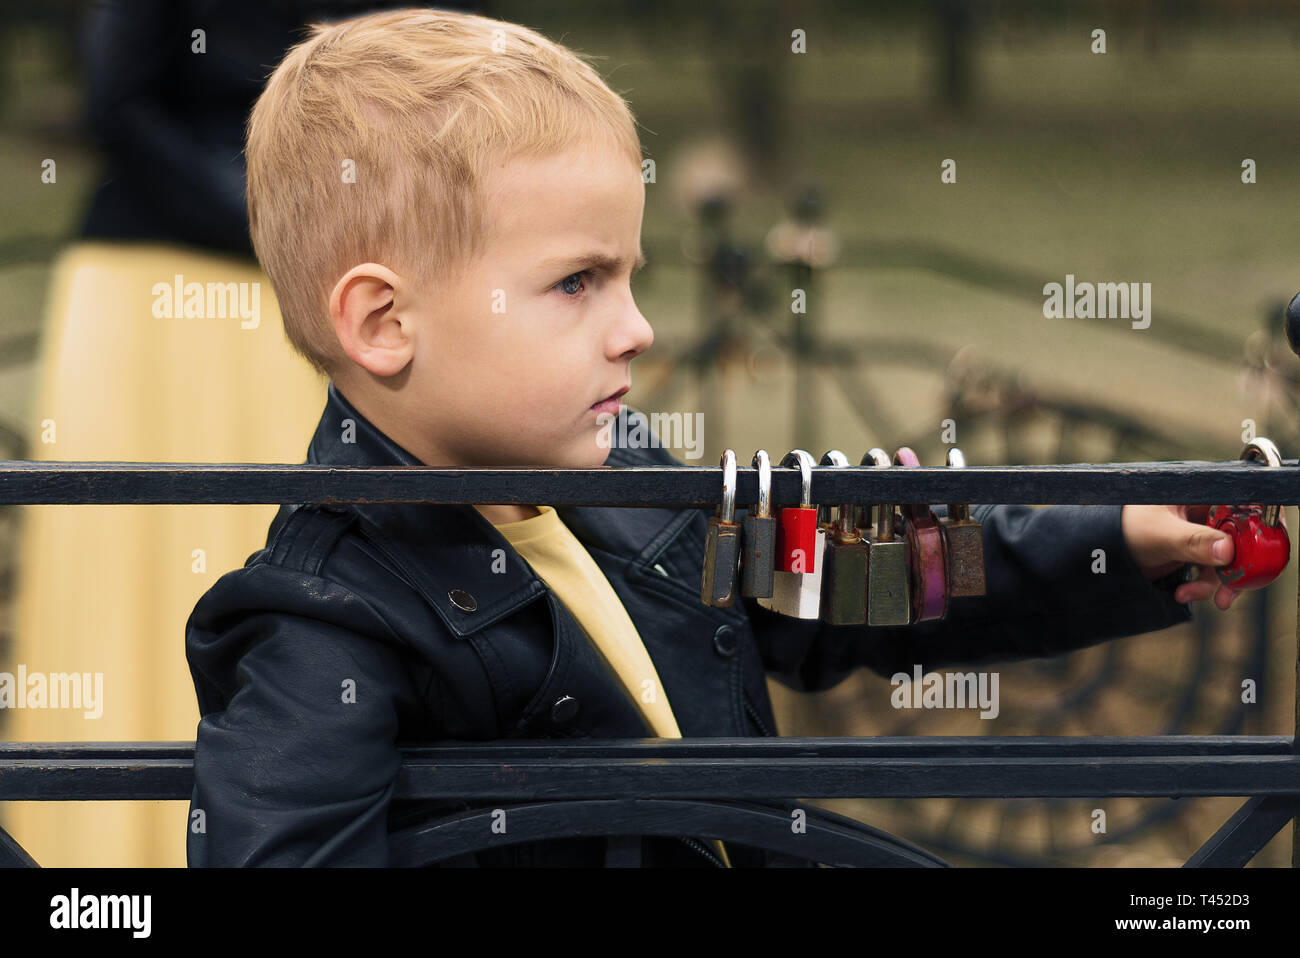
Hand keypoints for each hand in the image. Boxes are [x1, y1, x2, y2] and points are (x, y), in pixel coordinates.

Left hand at [1119, 504, 1284, 609]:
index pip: (1247, 501)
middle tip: (1232, 590)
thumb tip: (1228, 551)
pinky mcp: (1195, 554)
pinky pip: (1215, 572)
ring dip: (1218, 583)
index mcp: (1202, 491)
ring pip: (1231, 559)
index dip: (1265, 521)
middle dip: (1240, 566)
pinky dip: (1205, 587)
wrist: (1099, 552)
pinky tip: (1182, 594)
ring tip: (1190, 596)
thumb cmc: (1122, 529)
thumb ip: (1193, 542)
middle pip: (1245, 536)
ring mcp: (1202, 532)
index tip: (1270, 546)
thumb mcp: (1159, 535)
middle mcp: (1207, 509)